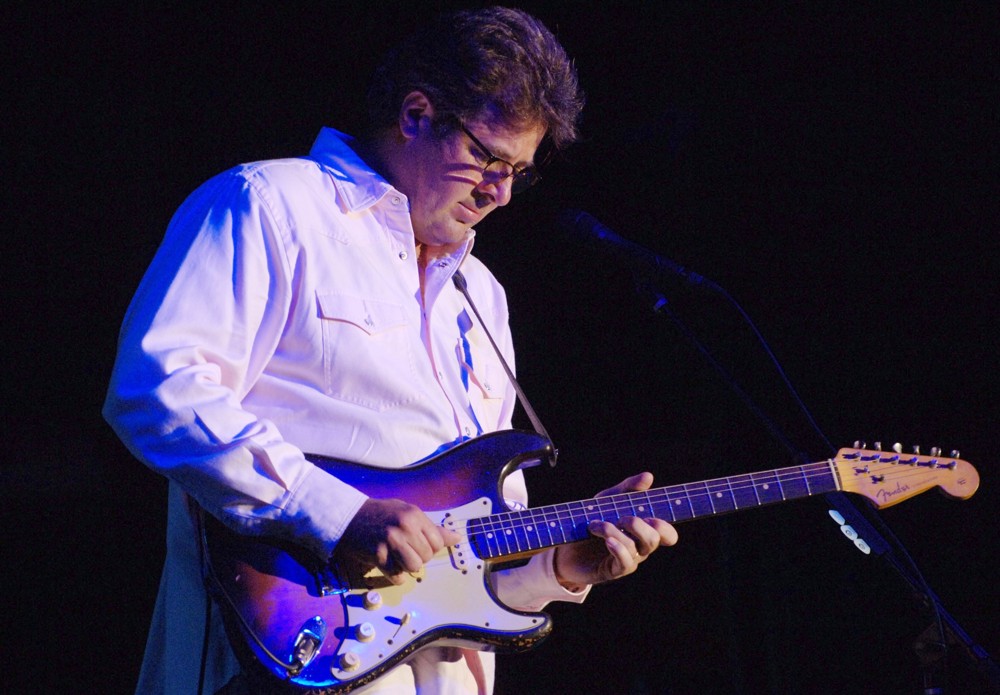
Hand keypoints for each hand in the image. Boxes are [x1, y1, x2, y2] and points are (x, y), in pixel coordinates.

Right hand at [334, 498, 461, 584]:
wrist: (349, 517)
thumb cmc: (380, 514)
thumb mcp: (407, 513)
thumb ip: (431, 527)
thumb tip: (457, 538)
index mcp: (414, 515)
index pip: (438, 542)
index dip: (430, 547)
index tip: (418, 543)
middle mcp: (405, 527)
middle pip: (427, 556)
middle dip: (418, 557)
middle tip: (404, 549)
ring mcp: (391, 542)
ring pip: (414, 567)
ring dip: (407, 567)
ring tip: (397, 557)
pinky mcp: (378, 556)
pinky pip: (397, 576)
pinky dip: (394, 575)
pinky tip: (387, 563)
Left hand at [553, 472, 677, 589]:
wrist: (565, 543)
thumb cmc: (593, 519)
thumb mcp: (608, 500)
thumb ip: (628, 488)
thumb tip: (649, 476)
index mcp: (643, 531)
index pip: (668, 535)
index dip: (665, 527)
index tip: (650, 516)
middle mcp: (639, 547)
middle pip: (655, 539)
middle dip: (638, 525)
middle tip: (621, 517)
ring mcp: (628, 560)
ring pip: (635, 548)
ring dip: (613, 531)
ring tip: (595, 525)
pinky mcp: (614, 570)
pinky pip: (625, 562)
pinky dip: (618, 548)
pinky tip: (607, 540)